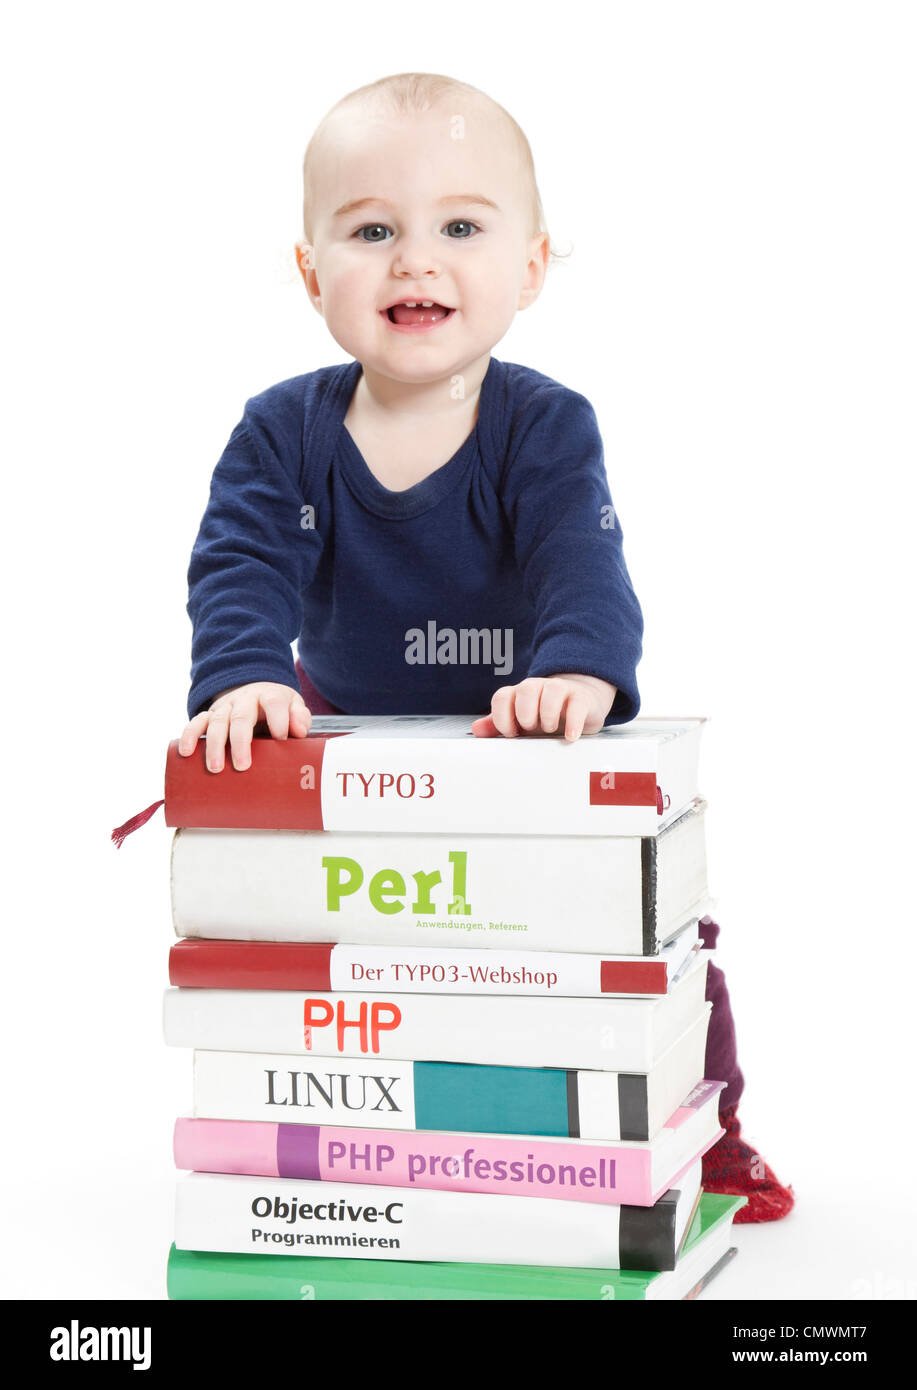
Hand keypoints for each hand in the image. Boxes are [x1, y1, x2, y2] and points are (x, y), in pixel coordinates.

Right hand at [178, 681, 311, 771]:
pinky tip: (187, 752)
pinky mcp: (211, 715)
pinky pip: (197, 722)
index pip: (274, 703)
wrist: (255, 690)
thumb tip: (299, 732)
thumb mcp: (293, 706)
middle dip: (240, 742)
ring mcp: (226, 707)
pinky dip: (190, 736)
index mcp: (269, 696)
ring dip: (214, 745)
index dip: (279, 719)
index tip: (281, 738)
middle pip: (240, 717)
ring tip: (215, 768)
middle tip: (242, 766)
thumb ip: (300, 717)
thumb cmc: (276, 707)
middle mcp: (245, 700)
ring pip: (217, 722)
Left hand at [471, 674, 616, 742]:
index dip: (502, 717)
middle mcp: (538, 687)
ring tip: (550, 730)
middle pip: (525, 689)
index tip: (511, 733)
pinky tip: (570, 737)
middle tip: (532, 729)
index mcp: (518, 694)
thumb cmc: (545, 715)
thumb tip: (476, 729)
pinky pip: (576, 705)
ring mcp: (560, 689)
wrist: (580, 704)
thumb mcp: (520, 722)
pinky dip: (573, 723)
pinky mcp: (581, 698)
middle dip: (525, 714)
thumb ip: (498, 725)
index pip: (502, 697)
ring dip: (548, 715)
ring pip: (552, 690)